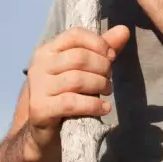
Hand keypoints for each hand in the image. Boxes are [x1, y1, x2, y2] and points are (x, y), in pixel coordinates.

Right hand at [26, 25, 130, 150]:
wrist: (44, 132)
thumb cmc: (68, 94)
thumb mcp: (85, 70)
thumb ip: (102, 49)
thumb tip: (124, 30)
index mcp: (48, 50)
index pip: (75, 35)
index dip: (98, 43)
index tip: (111, 56)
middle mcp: (39, 65)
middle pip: (79, 57)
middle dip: (102, 67)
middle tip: (109, 79)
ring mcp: (38, 87)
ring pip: (77, 79)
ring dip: (100, 85)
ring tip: (107, 91)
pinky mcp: (40, 108)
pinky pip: (72, 102)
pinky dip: (93, 105)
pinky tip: (104, 108)